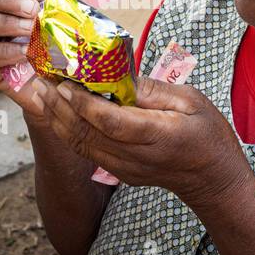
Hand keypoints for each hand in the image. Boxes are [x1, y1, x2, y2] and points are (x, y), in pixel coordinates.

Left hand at [36, 75, 254, 210]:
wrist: (212, 179)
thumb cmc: (207, 134)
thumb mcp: (191, 100)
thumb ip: (153, 90)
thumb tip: (119, 75)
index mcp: (158, 136)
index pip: (111, 122)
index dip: (83, 104)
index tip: (64, 83)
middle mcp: (136, 157)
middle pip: (87, 135)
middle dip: (59, 107)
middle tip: (42, 80)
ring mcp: (125, 169)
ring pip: (80, 145)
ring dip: (57, 118)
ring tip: (42, 92)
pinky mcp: (119, 172)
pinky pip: (86, 151)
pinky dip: (67, 130)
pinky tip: (58, 110)